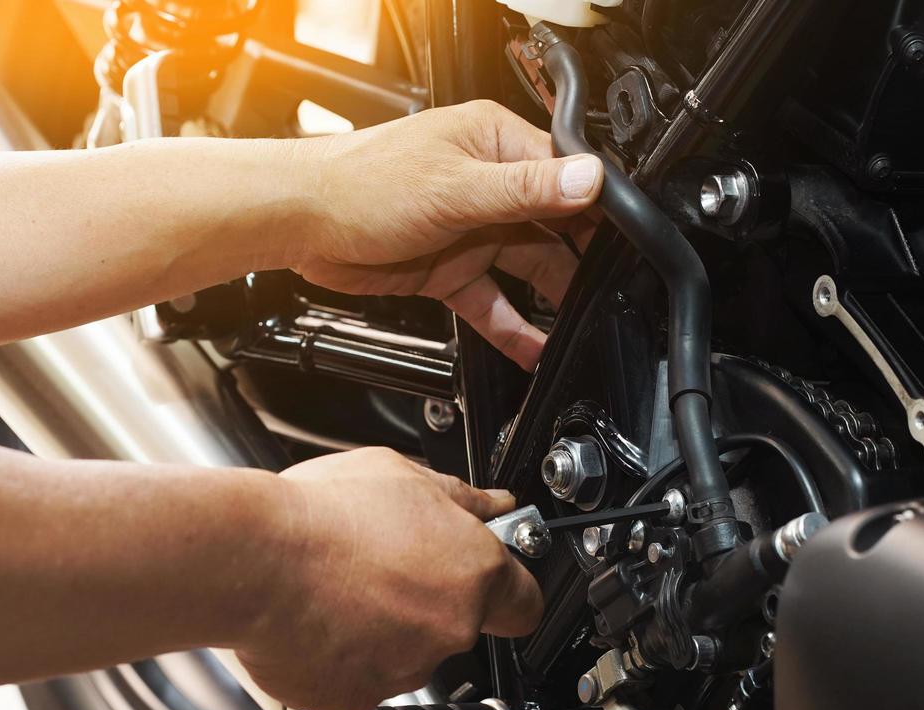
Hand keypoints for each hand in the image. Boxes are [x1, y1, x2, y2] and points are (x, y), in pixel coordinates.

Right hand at [236, 447, 543, 709]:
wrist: (250, 562)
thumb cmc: (321, 515)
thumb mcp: (402, 475)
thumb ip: (461, 497)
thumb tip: (491, 503)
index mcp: (473, 572)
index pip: (525, 603)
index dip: (508, 590)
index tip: (491, 580)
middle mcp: (448, 628)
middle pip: (458, 624)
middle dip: (428, 599)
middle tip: (385, 564)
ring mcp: (403, 670)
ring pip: (408, 652)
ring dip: (385, 627)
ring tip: (341, 586)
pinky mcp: (355, 699)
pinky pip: (360, 678)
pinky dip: (344, 655)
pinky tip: (320, 617)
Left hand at [285, 100, 603, 370]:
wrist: (300, 221)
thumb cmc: (361, 183)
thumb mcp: (456, 186)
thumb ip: (526, 189)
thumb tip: (589, 179)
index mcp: (495, 145)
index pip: (566, 177)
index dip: (597, 212)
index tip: (623, 246)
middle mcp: (489, 185)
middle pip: (556, 228)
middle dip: (582, 262)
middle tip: (610, 296)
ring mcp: (471, 231)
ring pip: (530, 269)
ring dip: (554, 300)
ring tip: (583, 331)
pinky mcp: (450, 269)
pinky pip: (494, 303)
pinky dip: (514, 328)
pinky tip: (535, 349)